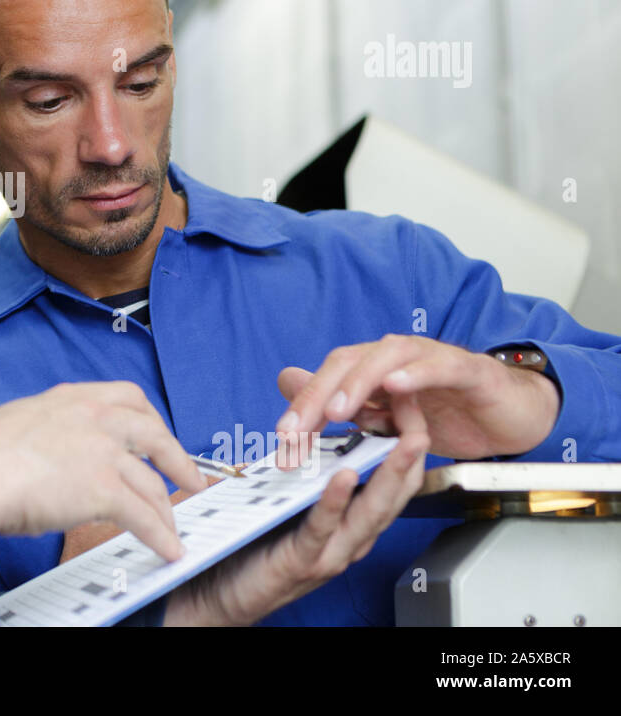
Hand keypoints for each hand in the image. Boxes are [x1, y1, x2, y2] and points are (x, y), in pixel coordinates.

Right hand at [0, 382, 207, 562]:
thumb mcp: (19, 422)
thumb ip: (48, 429)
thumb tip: (52, 450)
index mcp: (71, 398)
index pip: (127, 398)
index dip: (150, 421)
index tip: (157, 437)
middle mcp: (93, 417)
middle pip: (154, 433)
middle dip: (178, 459)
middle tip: (190, 479)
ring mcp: (102, 450)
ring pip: (152, 480)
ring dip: (167, 509)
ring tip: (173, 529)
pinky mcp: (103, 487)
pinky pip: (144, 515)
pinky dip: (160, 534)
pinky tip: (165, 548)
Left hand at [164, 427, 428, 624]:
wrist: (215, 590)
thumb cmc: (247, 540)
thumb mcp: (277, 491)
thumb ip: (293, 459)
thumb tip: (298, 407)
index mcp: (346, 519)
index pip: (388, 482)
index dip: (403, 446)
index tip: (412, 408)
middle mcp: (347, 537)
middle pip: (393, 496)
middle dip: (412, 458)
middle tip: (427, 418)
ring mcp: (329, 553)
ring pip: (369, 512)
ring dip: (390, 475)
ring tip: (408, 441)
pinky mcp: (302, 561)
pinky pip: (323, 527)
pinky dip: (335, 501)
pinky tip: (345, 474)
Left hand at [274, 335, 560, 465]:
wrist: (509, 415)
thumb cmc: (448, 413)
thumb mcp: (389, 420)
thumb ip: (345, 408)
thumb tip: (290, 388)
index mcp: (374, 368)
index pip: (328, 378)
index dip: (303, 404)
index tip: (282, 437)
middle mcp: (396, 356)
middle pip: (347, 363)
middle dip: (318, 395)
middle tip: (297, 429)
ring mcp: (430, 358)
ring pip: (385, 359)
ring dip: (358, 382)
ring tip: (337, 409)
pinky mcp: (466, 369)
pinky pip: (437, 366)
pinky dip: (414, 373)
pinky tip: (396, 387)